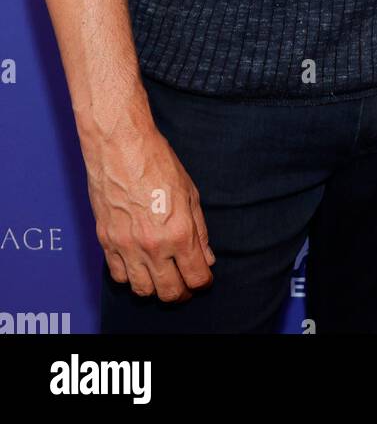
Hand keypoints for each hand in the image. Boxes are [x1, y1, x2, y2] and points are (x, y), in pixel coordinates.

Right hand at [86, 118, 215, 301]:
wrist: (120, 147)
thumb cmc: (157, 163)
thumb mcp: (190, 193)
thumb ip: (199, 230)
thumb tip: (206, 257)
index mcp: (178, 233)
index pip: (196, 277)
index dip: (203, 282)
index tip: (204, 278)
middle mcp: (152, 246)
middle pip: (169, 292)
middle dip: (182, 292)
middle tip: (186, 283)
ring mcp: (126, 247)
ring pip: (142, 290)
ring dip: (155, 287)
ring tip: (163, 275)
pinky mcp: (106, 242)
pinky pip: (118, 276)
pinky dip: (130, 276)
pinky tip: (139, 264)